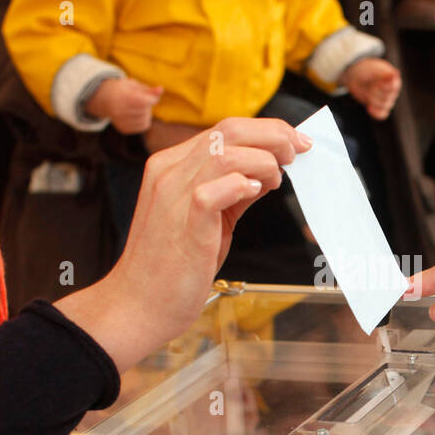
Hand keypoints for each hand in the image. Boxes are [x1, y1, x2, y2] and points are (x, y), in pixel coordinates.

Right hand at [54, 118, 311, 370]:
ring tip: (276, 180)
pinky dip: (241, 186)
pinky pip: (213, 190)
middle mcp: (170, 172)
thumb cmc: (170, 267)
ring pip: (226, 152)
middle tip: (297, 153)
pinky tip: (255, 194)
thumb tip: (266, 172)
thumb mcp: (207, 218)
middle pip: (229, 130)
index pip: (225, 130)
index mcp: (173, 166)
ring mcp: (174, 196)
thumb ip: (233, 191)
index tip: (295, 142)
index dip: (267, 131)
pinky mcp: (184, 223)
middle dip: (275, 136)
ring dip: (264, 161)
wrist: (137, 304)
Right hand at [85, 78, 161, 134]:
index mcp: (124, 97)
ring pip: (145, 120)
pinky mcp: (124, 129)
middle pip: (146, 111)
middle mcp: (121, 111)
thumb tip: (161, 89)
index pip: (146, 102)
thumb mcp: (135, 86)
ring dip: (145, 113)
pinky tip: (135, 114)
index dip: (152, 99)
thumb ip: (149, 90)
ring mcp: (121, 121)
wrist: (107, 99)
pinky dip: (143, 120)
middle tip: (139, 101)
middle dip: (147, 106)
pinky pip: (143, 126)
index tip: (151, 96)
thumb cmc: (124, 90)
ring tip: (137, 107)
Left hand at [341, 57, 400, 119]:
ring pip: (383, 107)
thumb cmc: (366, 70)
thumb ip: (385, 73)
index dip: (381, 87)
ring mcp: (387, 100)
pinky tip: (369, 108)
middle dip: (374, 93)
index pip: (392, 89)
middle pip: (387, 99)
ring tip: (366, 92)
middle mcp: (393, 92)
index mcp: (394, 81)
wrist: (356, 75)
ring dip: (372, 100)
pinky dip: (376, 113)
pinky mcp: (380, 107)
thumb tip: (396, 73)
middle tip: (368, 84)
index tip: (374, 81)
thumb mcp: (375, 69)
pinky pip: (382, 115)